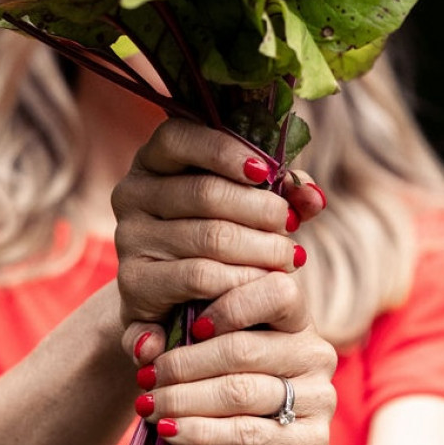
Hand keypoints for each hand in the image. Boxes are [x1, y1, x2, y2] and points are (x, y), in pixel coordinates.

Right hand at [112, 119, 323, 359]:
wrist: (185, 307)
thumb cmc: (223, 243)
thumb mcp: (252, 208)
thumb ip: (284, 193)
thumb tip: (314, 197)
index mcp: (154, 160)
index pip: (178, 137)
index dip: (223, 150)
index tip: (265, 171)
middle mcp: (132, 192)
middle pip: (205, 192)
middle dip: (259, 210)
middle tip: (291, 227)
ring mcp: (129, 237)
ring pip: (209, 236)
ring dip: (260, 249)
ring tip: (288, 258)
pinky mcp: (134, 281)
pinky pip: (198, 276)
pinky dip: (240, 280)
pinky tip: (263, 283)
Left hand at [130, 270, 337, 444]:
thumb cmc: (232, 402)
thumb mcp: (206, 360)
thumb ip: (175, 339)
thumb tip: (145, 346)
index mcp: (297, 321)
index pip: (277, 291)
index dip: (230, 304)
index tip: (191, 328)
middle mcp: (315, 354)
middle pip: (243, 348)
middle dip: (183, 364)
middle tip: (147, 379)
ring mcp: (319, 399)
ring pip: (240, 391)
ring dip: (183, 399)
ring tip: (149, 406)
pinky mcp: (311, 443)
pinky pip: (247, 433)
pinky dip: (200, 432)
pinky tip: (169, 431)